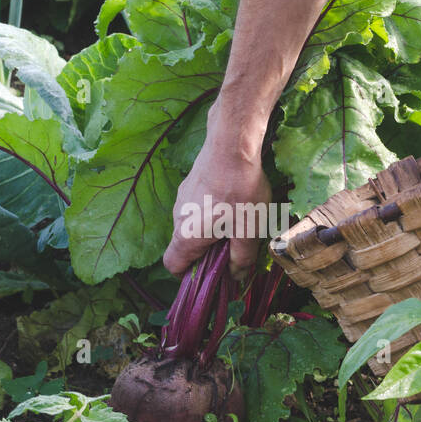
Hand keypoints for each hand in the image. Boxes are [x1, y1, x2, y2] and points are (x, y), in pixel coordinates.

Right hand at [163, 134, 271, 277]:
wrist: (231, 144)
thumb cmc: (239, 191)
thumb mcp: (248, 231)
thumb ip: (241, 258)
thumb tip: (236, 276)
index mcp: (187, 236)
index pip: (172, 266)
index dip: (188, 276)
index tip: (210, 275)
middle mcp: (178, 218)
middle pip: (185, 246)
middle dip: (207, 253)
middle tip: (234, 249)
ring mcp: (182, 199)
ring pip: (193, 226)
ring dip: (211, 231)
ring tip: (238, 223)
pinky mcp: (191, 184)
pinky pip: (197, 208)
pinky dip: (212, 213)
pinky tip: (234, 202)